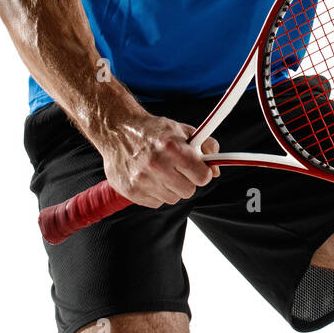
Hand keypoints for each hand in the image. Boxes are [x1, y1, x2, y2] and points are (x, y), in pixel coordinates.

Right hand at [95, 111, 219, 208]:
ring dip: (171, 188)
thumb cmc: (151, 131)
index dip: (202, 173)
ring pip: (173, 199)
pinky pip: (156, 203)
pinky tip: (149, 178)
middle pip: (188, 191)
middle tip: (178, 170)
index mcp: (172, 147)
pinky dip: (155, 193)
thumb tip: (216, 168)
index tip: (198, 170)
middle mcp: (157, 164)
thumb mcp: (181, 130)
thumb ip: (204, 146)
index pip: (202, 177)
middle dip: (187, 181)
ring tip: (161, 172)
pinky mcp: (131, 191)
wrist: (117, 130)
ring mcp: (142, 180)